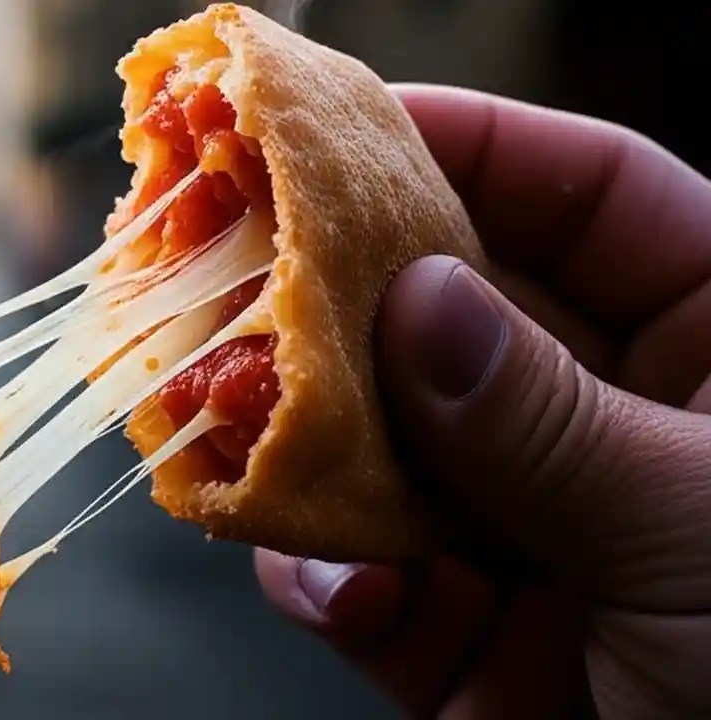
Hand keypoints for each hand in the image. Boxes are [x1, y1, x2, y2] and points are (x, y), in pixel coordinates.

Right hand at [255, 84, 710, 718]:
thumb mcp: (701, 532)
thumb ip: (550, 421)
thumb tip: (418, 304)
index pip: (594, 201)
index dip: (479, 143)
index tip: (350, 125)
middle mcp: (614, 431)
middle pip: (460, 316)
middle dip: (349, 295)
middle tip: (236, 258)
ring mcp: (530, 534)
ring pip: (389, 448)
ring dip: (312, 444)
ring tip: (241, 420)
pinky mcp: (467, 639)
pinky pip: (368, 581)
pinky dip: (331, 580)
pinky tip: (334, 586)